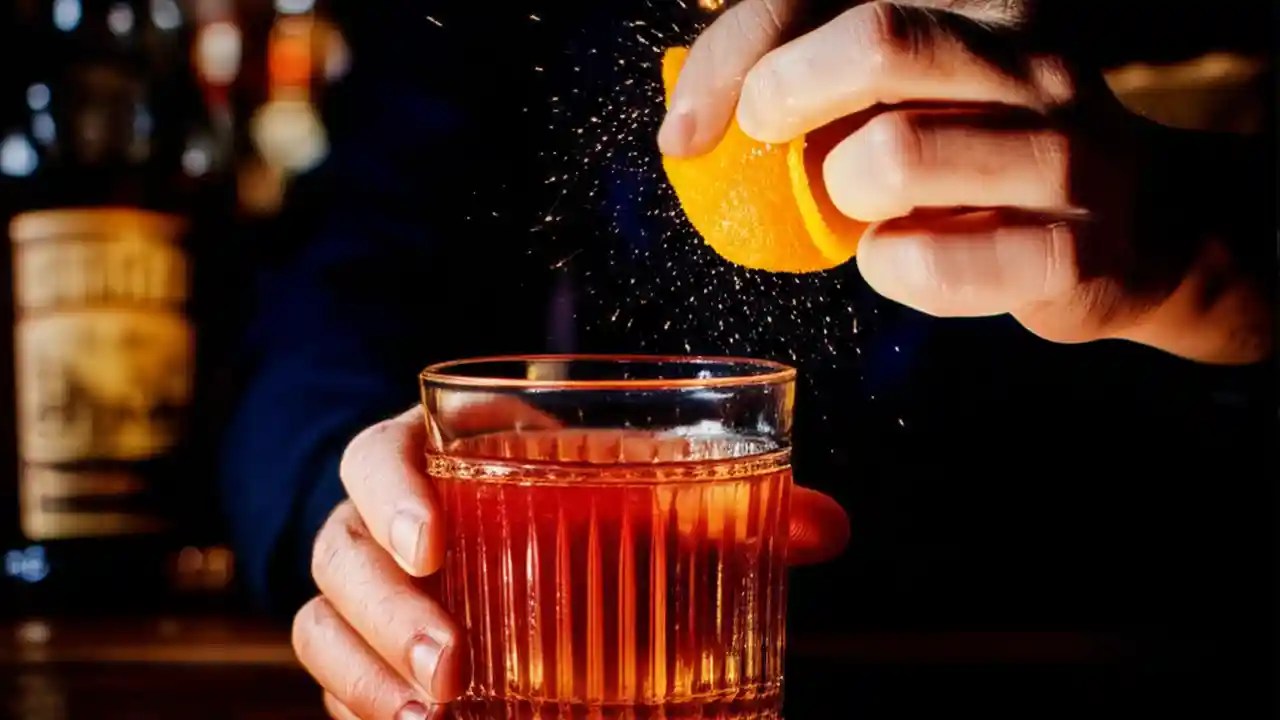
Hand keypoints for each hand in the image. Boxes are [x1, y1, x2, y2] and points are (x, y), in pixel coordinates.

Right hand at [292, 407, 850, 718]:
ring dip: (367, 678)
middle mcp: (382, 522)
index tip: (435, 543)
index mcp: (435, 455)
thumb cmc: (560, 494)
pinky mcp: (362, 654)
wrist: (498, 528)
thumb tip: (828, 528)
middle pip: (341, 555)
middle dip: (386, 614)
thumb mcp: (620, 486)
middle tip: (451, 668)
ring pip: (325, 626)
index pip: (378, 454)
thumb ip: (715, 501)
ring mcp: (366, 593)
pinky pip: (332, 684)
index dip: (390, 492)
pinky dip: (362, 711)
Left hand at [661, 0, 1270, 364]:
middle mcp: (1033, 59)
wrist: (1139, 229)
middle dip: (784, 95)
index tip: (685, 130)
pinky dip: (883, 268)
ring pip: (894, 154)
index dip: (735, 58)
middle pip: (878, 40)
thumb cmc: (987, 149)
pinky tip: (893, 257)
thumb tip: (696, 118)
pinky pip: (925, 263)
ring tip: (856, 203)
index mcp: (985, 2)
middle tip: (763, 139)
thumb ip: (821, 75)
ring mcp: (1065, 152)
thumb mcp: (917, 86)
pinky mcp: (1070, 250)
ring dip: (838, 195)